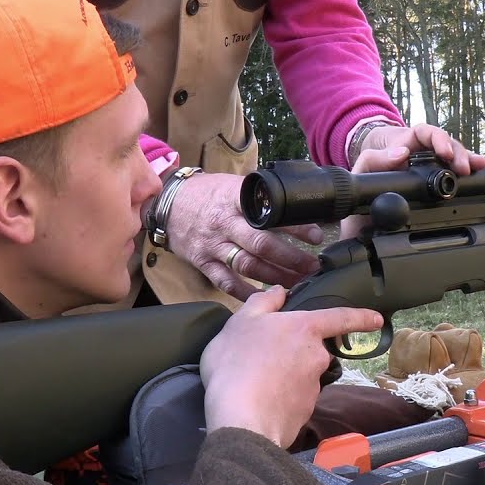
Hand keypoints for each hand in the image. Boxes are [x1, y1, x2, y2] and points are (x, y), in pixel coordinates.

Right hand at [166, 171, 322, 299]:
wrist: (167, 204)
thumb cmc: (207, 194)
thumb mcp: (233, 185)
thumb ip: (259, 197)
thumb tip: (298, 203)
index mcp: (235, 200)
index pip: (270, 214)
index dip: (296, 226)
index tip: (316, 236)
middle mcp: (224, 224)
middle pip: (262, 244)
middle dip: (291, 258)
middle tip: (312, 266)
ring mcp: (213, 245)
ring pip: (248, 265)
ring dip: (275, 276)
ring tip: (298, 282)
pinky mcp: (203, 262)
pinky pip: (226, 282)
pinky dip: (246, 292)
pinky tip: (265, 298)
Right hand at [199, 286, 383, 447]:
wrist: (242, 419)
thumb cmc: (238, 364)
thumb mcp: (241, 322)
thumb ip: (262, 303)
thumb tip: (279, 292)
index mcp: (305, 329)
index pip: (341, 318)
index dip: (360, 317)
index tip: (377, 320)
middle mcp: (317, 356)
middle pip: (313, 350)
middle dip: (295, 353)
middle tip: (264, 357)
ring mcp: (314, 386)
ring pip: (302, 375)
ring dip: (284, 376)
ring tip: (254, 380)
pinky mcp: (305, 411)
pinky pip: (294, 398)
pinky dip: (280, 397)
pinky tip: (259, 398)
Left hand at [358, 122, 484, 175]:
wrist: (372, 178)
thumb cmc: (372, 164)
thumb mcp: (368, 161)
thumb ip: (377, 158)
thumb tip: (401, 154)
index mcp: (410, 140)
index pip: (428, 133)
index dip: (439, 140)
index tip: (444, 152)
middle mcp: (427, 147)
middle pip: (447, 144)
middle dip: (458, 153)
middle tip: (463, 168)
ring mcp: (435, 160)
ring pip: (455, 155)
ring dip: (467, 160)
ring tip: (477, 166)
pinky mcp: (439, 172)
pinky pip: (455, 168)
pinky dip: (467, 168)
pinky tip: (480, 171)